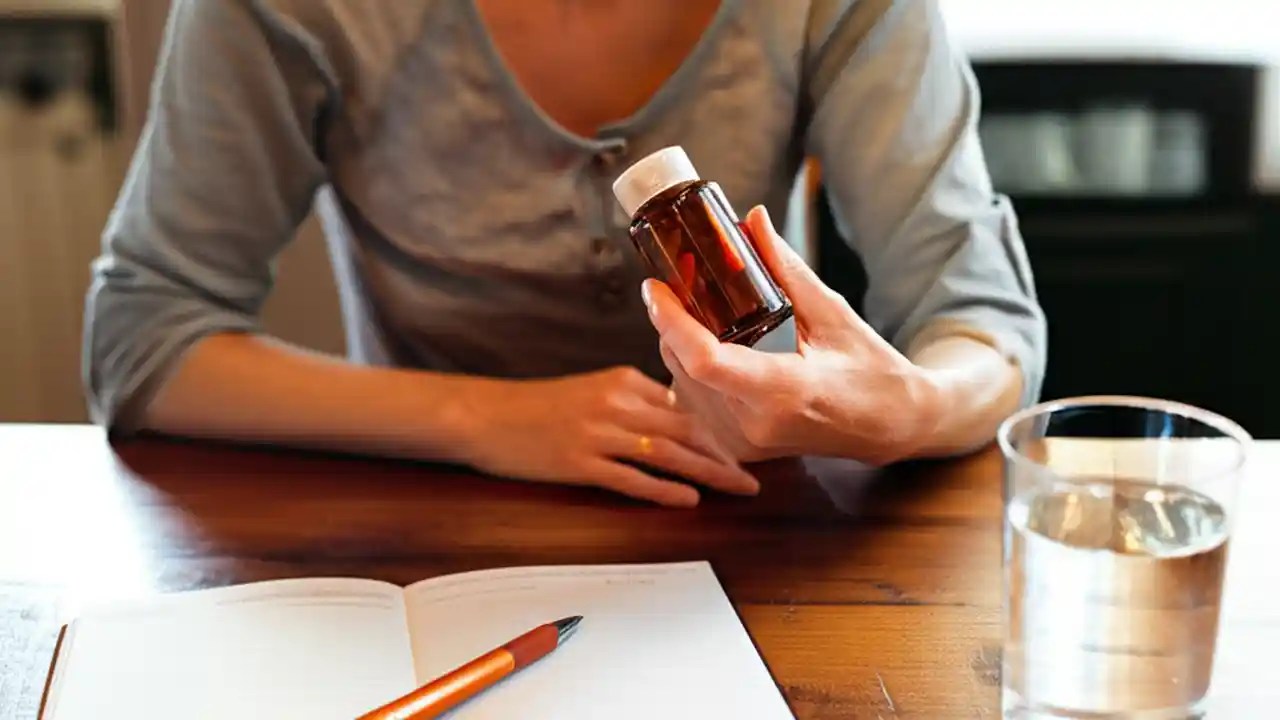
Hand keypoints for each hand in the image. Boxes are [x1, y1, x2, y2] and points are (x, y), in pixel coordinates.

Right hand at [461, 367, 758, 506]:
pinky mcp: (580, 462)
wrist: (483, 415)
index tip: (745, 443)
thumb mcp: (590, 391)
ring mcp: (598, 434)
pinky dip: (664, 490)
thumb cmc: (536, 407)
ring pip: (668, 453)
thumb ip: (631, 402)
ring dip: (709, 472)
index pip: (683, 404)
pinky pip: (631, 478)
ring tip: (739, 487)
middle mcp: (616, 404)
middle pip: (686, 428)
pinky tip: (688, 499)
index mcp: (622, 382)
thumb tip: (672, 417)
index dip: (719, 427)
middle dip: (726, 452)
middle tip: (756, 473)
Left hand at [642, 207, 944, 464]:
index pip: (705, 360)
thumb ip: (787, 269)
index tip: (656, 286)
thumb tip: (753, 220)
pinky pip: (694, 401)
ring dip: (678, 344)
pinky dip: (692, 368)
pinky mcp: (737, 448)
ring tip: (690, 307)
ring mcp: (743, 443)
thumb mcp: (833, 313)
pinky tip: (706, 342)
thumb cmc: (872, 370)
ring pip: (682, 384)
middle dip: (671, 321)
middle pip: (684, 366)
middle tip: (675, 280)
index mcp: (783, 392)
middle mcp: (755, 424)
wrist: (890, 426)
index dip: (670, 321)